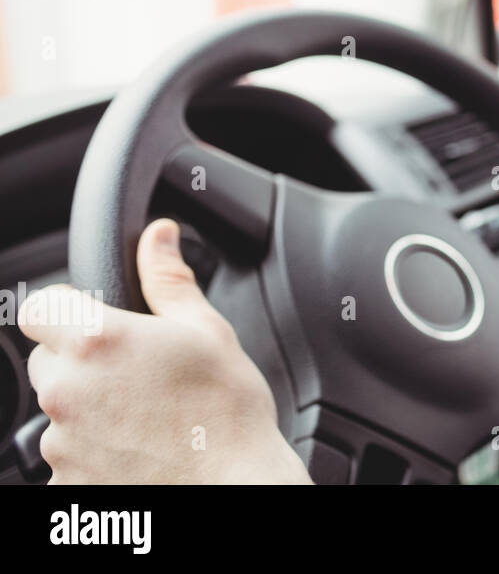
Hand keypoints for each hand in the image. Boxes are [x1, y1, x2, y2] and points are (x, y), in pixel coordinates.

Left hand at [19, 219, 310, 483]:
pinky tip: (140, 447)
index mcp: (98, 341)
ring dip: (90, 408)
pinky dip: (95, 450)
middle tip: (139, 373)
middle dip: (84, 361)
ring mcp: (61, 442)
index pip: (38, 307)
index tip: (96, 320)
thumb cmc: (227, 413)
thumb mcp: (208, 331)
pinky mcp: (63, 483)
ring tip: (148, 417)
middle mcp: (66, 391)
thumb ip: (169, 279)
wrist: (234, 489)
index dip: (66, 309)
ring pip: (60, 410)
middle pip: (50, 360)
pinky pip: (69, 454)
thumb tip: (159, 236)